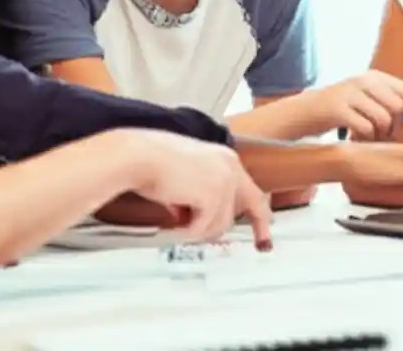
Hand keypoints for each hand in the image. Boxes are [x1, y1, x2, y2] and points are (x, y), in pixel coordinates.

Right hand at [122, 129, 272, 249]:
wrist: (136, 156)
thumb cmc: (150, 162)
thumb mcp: (185, 176)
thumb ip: (199, 194)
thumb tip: (196, 217)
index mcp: (224, 159)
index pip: (251, 190)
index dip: (260, 213)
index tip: (266, 233)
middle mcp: (230, 167)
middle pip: (253, 205)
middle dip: (259, 228)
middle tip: (262, 246)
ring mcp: (224, 181)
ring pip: (221, 223)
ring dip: (199, 228)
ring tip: (177, 220)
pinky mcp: (213, 195)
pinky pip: (202, 227)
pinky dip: (185, 230)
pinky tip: (171, 221)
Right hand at [308, 70, 402, 140]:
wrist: (306, 111)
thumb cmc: (341, 108)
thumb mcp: (365, 97)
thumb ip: (387, 101)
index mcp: (372, 76)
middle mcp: (362, 81)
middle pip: (396, 105)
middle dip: (397, 126)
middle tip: (388, 135)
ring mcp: (349, 94)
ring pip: (383, 118)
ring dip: (381, 135)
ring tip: (371, 137)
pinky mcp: (338, 109)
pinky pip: (366, 128)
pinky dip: (366, 138)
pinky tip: (357, 138)